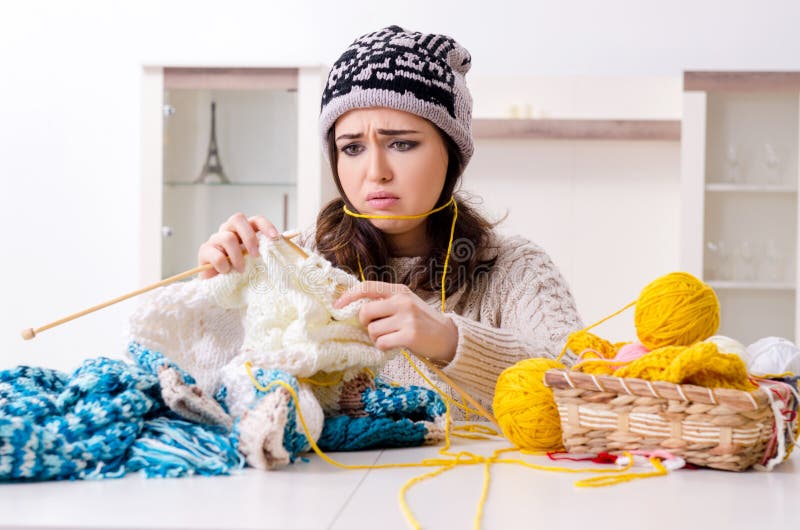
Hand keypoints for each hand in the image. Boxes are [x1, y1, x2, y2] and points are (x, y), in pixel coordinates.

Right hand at [197, 212, 279, 278]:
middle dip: (249, 237)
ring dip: (237, 256)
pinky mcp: (204, 251)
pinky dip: (223, 265)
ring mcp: (215, 239)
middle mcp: (229, 230)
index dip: (266, 225)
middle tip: (255, 255)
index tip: (275, 237)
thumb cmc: (241, 272)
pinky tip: (226, 272)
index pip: (255, 220)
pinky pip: (216, 255)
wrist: (219, 287)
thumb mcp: (255, 262)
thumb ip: (265, 253)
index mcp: (244, 231)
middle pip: (237, 219)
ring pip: (227, 238)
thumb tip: (285, 247)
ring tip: (241, 270)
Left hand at [333, 281, 458, 362]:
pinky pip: (381, 343)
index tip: (337, 305)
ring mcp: (406, 318)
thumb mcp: (405, 303)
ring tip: (391, 337)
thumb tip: (355, 306)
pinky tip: (394, 344)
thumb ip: (385, 302)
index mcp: (399, 290)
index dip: (348, 296)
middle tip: (376, 328)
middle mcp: (402, 301)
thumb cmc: (422, 321)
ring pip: (372, 330)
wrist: (448, 336)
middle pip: (365, 312)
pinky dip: (383, 347)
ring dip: (376, 338)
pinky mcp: (409, 335)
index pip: (367, 287)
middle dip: (365, 324)